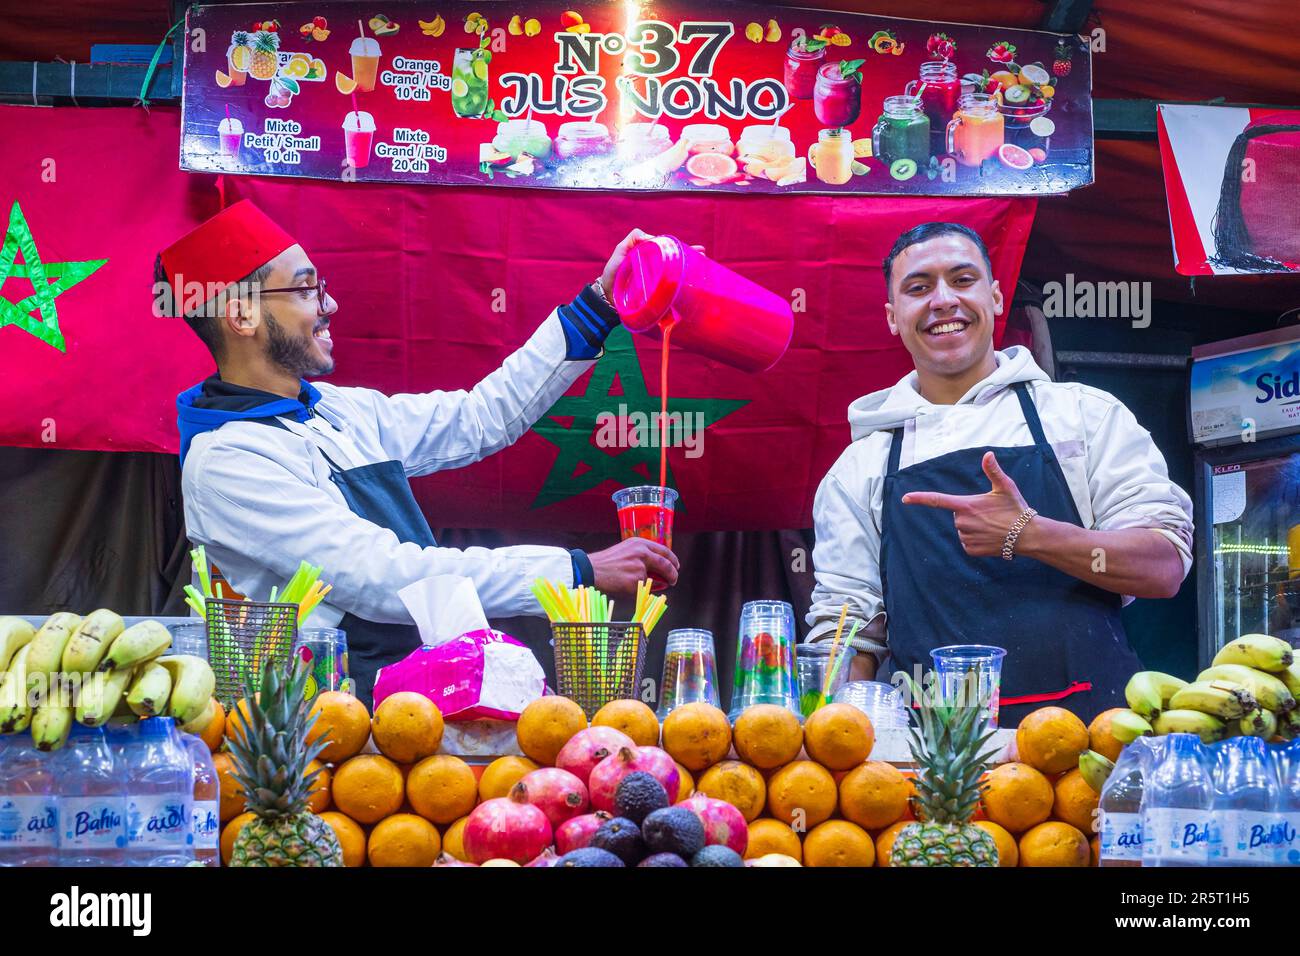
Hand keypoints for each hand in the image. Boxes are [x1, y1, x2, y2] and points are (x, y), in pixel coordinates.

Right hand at [588, 537, 679, 594]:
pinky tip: (628, 586)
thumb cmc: (607, 562)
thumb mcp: (626, 551)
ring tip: (643, 584)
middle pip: (665, 564)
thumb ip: (642, 557)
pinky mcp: (636, 580)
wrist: (592, 569)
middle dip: (672, 574)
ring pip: (655, 578)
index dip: (672, 559)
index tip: (676, 566)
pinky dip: (641, 589)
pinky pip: (644, 588)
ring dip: (655, 584)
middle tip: (673, 580)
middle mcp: (641, 553)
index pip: (664, 551)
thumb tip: (659, 571)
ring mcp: (639, 567)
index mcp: (639, 543)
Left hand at [599, 231, 706, 298]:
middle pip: (678, 264)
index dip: (684, 250)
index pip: (671, 252)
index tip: (697, 249)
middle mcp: (657, 272)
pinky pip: (671, 293)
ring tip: (703, 269)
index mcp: (652, 259)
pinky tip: (693, 288)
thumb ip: (633, 239)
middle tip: (703, 257)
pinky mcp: (656, 298)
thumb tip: (652, 237)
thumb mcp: (621, 251)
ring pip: (677, 278)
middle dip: (693, 260)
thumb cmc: (613, 273)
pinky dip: (683, 292)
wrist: (606, 296)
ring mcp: (657, 285)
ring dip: (692, 274)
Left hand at [900, 451, 1030, 556]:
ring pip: (962, 529)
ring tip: (992, 525)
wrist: (1028, 536)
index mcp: (966, 505)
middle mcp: (963, 522)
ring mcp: (966, 537)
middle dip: (969, 512)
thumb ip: (993, 471)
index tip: (905, 498)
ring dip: (973, 526)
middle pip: (957, 514)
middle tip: (989, 513)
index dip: (919, 499)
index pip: (937, 500)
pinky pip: (967, 541)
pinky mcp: (971, 549)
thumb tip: (988, 454)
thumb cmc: (1016, 508)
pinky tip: (990, 537)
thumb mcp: (1005, 487)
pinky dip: (976, 539)